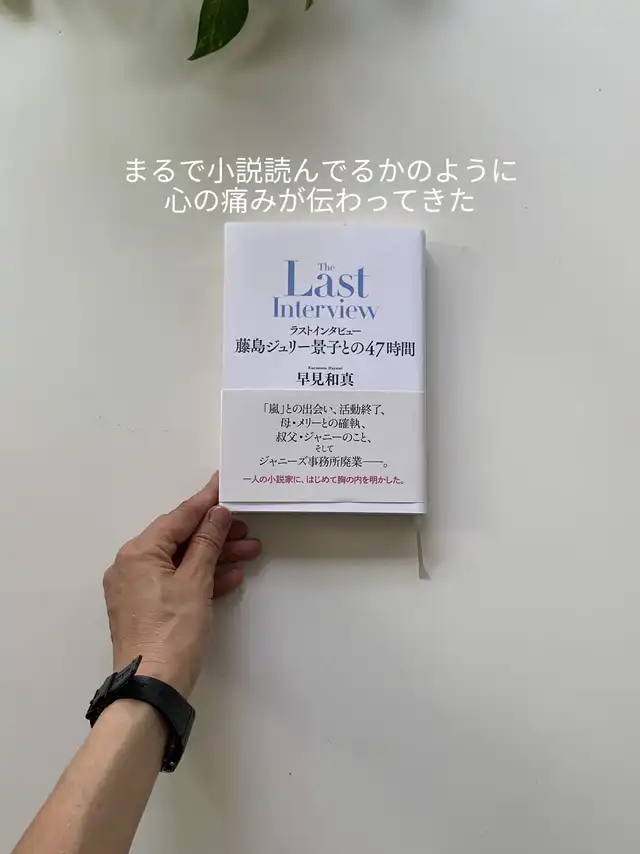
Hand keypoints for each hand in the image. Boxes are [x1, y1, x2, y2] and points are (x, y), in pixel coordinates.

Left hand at [102, 473, 260, 697]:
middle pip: (180, 539)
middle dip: (216, 534)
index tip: (225, 482)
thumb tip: (218, 513)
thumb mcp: (195, 582)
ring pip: (181, 562)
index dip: (206, 501)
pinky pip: (176, 582)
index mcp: (138, 553)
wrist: (153, 689)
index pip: (178, 517)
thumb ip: (207, 543)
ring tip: (251, 551)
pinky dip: (202, 578)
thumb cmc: (173, 632)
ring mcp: (137, 589)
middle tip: (248, 527)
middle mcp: (131, 566)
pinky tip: (232, 576)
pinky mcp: (147, 609)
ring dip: (214, 557)